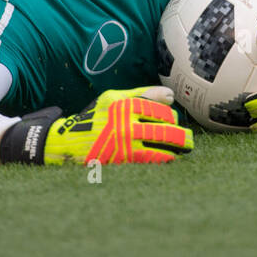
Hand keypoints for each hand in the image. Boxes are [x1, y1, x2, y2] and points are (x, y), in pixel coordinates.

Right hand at [0, 86, 193, 164]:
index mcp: (123, 105)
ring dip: (176, 150)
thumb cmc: (95, 117)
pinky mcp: (121, 160)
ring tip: (184, 151)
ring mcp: (123, 144)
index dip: (171, 116)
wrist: (67, 142)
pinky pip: (150, 160)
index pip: (159, 110)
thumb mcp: (113, 100)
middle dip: (181, 136)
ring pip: (160, 147)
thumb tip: (170, 96)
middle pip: (164, 129)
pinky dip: (162, 160)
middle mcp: (124, 124)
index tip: (175, 120)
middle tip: (189, 140)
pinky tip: (168, 159)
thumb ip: (141, 95)